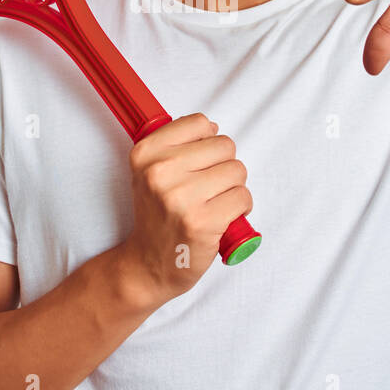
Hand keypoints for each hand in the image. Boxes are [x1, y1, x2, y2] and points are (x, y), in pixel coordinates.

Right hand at [118, 113, 252, 305]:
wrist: (148, 265)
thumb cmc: (157, 217)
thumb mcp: (149, 173)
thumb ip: (176, 145)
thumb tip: (212, 128)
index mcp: (145, 154)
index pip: (200, 123)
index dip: (207, 143)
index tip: (198, 163)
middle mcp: (159, 172)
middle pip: (224, 146)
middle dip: (224, 167)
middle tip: (207, 189)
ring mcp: (181, 198)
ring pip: (238, 171)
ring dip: (233, 188)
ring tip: (214, 204)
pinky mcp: (203, 222)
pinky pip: (243, 198)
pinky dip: (241, 209)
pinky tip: (223, 219)